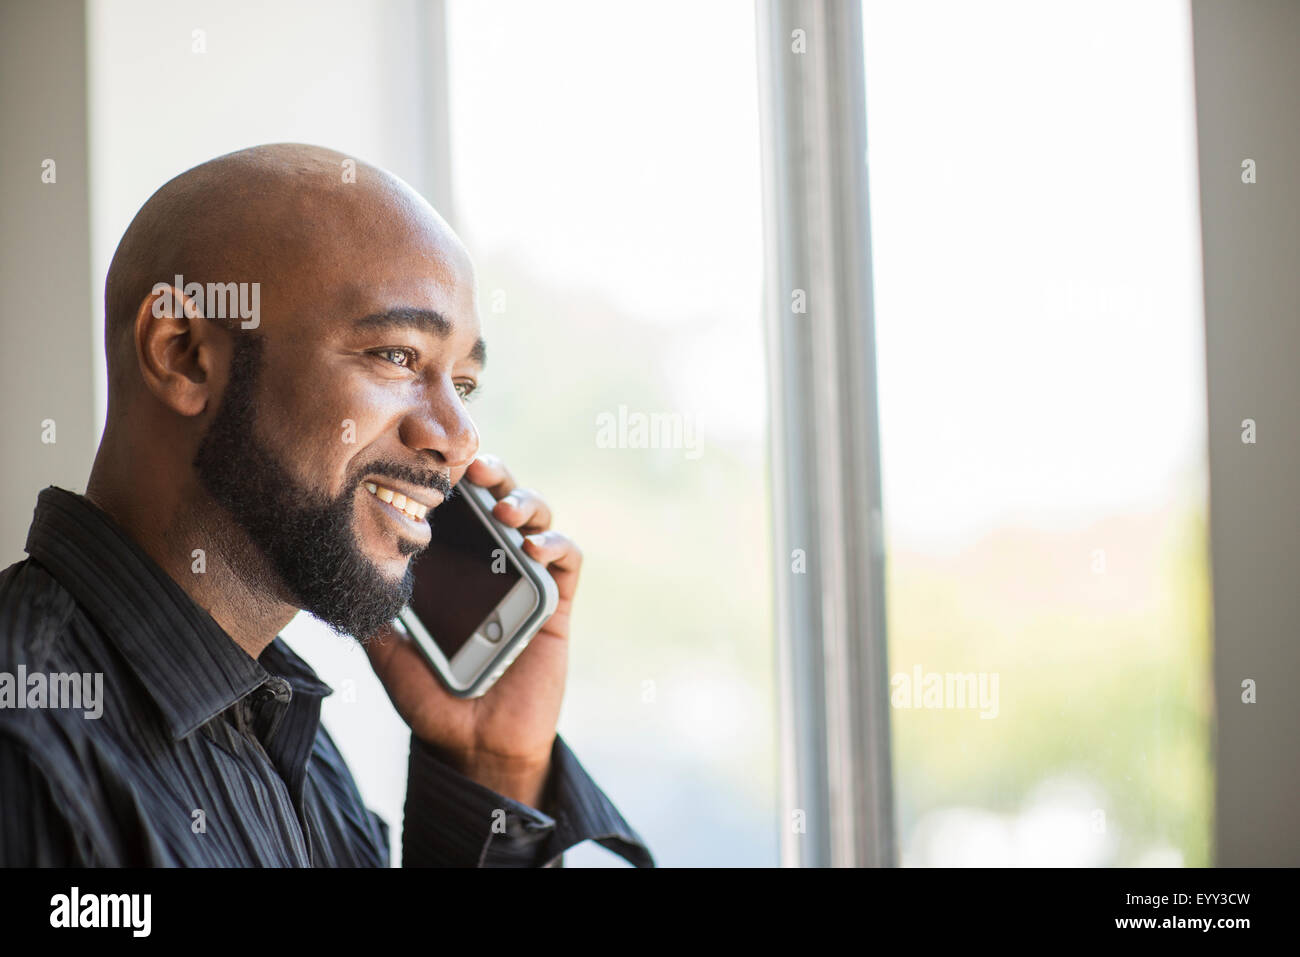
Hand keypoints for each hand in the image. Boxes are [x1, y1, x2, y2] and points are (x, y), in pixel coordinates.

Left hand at [362, 454, 578, 807]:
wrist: (470, 744)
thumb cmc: (428, 695)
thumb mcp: (387, 648)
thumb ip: (372, 609)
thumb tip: (342, 569)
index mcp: (453, 562)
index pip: (456, 503)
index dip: (450, 475)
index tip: (432, 459)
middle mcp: (492, 560)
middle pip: (499, 494)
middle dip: (491, 472)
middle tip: (475, 467)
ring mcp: (526, 577)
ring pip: (536, 516)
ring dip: (524, 500)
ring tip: (503, 509)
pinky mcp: (556, 603)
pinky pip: (567, 559)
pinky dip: (554, 543)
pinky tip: (533, 548)